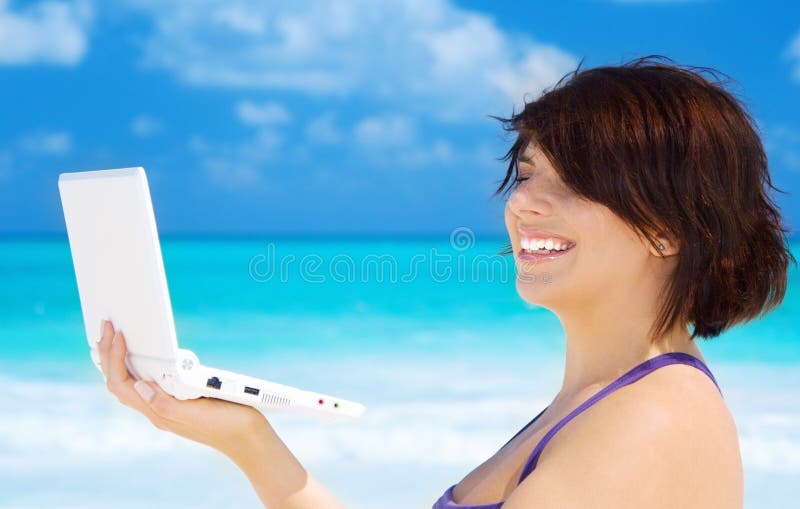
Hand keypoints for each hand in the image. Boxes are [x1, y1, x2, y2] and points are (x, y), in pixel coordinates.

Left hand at [98, 319, 271, 460]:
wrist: (248, 439)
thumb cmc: (227, 425)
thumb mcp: (196, 413)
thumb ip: (166, 403)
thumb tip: (140, 386)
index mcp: (158, 412)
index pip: (122, 384)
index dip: (115, 357)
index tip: (119, 334)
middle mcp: (157, 410)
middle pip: (119, 383)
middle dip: (107, 355)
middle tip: (106, 327)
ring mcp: (167, 407)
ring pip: (129, 384)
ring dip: (117, 361)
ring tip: (113, 339)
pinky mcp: (179, 402)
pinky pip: (147, 384)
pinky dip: (136, 367)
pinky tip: (143, 358)